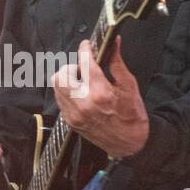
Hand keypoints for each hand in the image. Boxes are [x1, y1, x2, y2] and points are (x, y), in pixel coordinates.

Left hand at [52, 36, 149, 157]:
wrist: (130, 145)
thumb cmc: (133, 117)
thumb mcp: (130, 87)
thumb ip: (117, 63)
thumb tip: (114, 43)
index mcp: (101, 93)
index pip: (85, 63)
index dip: (85, 49)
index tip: (87, 45)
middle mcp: (84, 103)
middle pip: (62, 74)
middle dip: (72, 67)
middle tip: (84, 70)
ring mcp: (75, 113)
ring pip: (56, 86)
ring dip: (67, 79)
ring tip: (82, 83)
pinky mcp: (70, 121)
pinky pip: (59, 99)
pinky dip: (67, 92)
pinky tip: (80, 95)